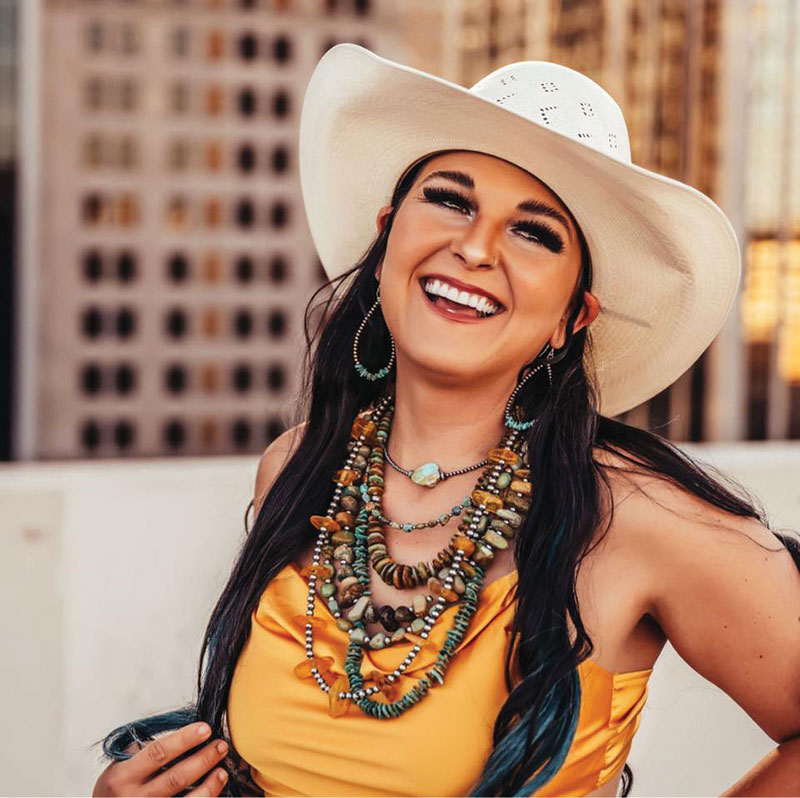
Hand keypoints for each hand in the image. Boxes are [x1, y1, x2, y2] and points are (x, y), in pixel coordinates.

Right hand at [92, 722, 229, 796]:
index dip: (184, 739)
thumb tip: (187, 733)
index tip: (206, 728)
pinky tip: (214, 791)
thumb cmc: (117, 788)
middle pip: (176, 778)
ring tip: (223, 771)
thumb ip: (147, 752)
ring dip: (209, 786)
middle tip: (221, 745)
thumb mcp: (121, 767)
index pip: (158, 752)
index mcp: (122, 776)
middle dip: (203, 759)